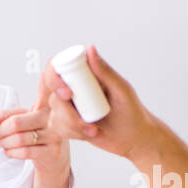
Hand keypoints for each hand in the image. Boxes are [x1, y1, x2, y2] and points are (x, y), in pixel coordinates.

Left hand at [0, 96, 71, 187]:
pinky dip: (12, 152)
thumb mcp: (25, 120)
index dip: (0, 118)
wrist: (55, 157)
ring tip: (4, 144)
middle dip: (1, 131)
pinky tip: (10, 152)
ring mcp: (54, 135)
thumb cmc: (39, 134)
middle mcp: (51, 118)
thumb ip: (8, 117)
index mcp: (44, 106)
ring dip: (6, 143)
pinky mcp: (52, 151)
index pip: (16, 110)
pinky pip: (26, 152)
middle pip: (16, 123)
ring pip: (20, 139)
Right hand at [33, 44, 157, 161]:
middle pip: (53, 93)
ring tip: (94, 129)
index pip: (57, 66)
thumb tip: (90, 48)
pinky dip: (74, 133)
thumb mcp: (121, 90)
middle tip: (82, 122)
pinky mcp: (69, 123)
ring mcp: (70, 105)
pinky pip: (58, 127)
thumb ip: (105, 71)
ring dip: (73, 124)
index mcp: (85, 74)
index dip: (54, 78)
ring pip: (55, 112)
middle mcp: (74, 87)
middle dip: (65, 111)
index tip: (67, 94)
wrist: (135, 139)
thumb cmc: (133, 111)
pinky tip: (91, 133)